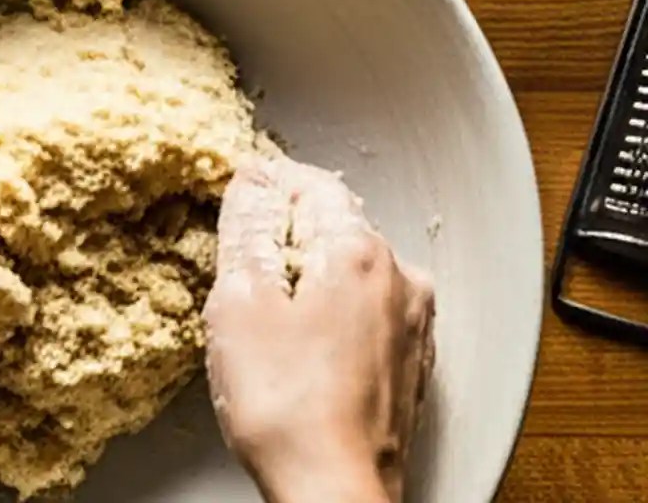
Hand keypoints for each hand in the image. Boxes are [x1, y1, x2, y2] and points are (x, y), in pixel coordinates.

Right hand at [204, 157, 434, 502]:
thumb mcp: (238, 302)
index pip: (309, 184)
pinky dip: (336, 318)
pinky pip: (369, 317)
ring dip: (314, 279)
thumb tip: (251, 180)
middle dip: (289, 235)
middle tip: (243, 268)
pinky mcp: (410, 364)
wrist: (334, 492)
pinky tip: (303, 354)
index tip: (239, 194)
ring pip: (354, 273)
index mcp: (358, 252)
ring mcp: (412, 324)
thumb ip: (246, 229)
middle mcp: (399, 279)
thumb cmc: (286, 408)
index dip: (266, 183)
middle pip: (336, 226)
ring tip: (270, 320)